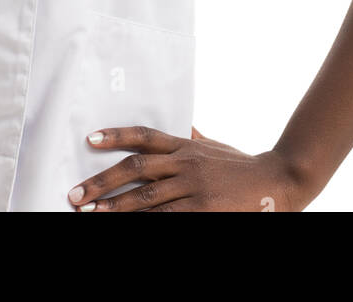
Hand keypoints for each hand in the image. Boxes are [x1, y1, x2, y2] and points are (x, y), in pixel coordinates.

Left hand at [67, 124, 314, 211]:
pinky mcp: (203, 210)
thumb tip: (178, 125)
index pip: (144, 137)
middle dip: (102, 182)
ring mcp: (194, 188)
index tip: (90, 139)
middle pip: (136, 169)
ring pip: (146, 198)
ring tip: (90, 214)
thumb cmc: (241, 164)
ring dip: (116, 208)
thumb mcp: (214, 145)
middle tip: (75, 194)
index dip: (116, 136)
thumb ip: (192, 138)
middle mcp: (185, 163)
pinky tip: (129, 227)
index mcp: (185, 146)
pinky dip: (146, 223)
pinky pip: (168, 218)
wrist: (276, 180)